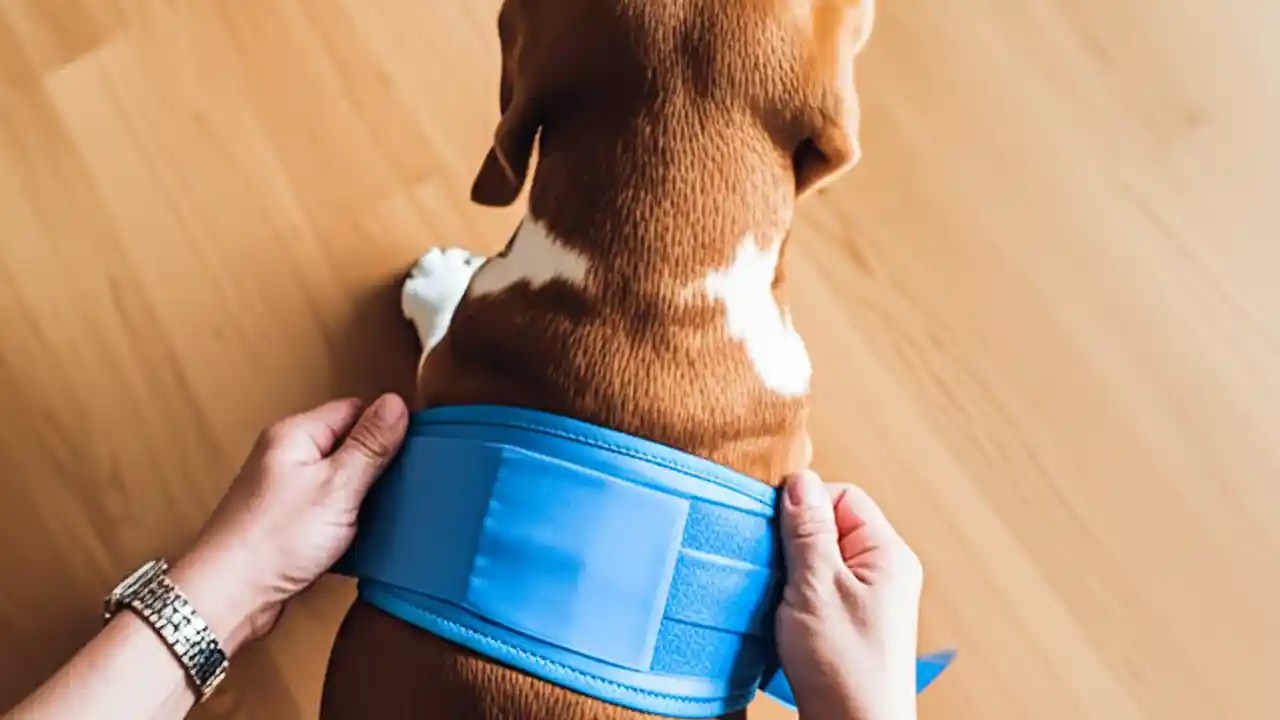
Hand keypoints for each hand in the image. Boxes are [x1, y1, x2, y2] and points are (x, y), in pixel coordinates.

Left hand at [169, 394, 409, 654]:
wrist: (230, 597)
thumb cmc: (272, 542)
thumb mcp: (337, 487)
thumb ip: (369, 445)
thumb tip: (395, 403)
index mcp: (296, 434)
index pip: (355, 409)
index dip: (385, 427)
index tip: (410, 450)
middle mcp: (288, 455)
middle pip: (349, 443)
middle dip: (377, 464)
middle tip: (398, 486)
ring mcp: (287, 488)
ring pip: (342, 477)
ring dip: (364, 495)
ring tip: (379, 512)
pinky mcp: (289, 518)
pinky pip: (331, 505)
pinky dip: (349, 517)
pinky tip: (360, 533)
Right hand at [775, 471, 923, 719]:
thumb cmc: (843, 668)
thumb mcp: (816, 586)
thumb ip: (807, 530)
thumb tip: (799, 479)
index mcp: (887, 555)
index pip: (844, 497)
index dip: (805, 505)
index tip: (774, 529)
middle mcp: (883, 573)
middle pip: (829, 527)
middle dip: (793, 540)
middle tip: (774, 567)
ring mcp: (867, 600)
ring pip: (818, 559)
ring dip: (790, 571)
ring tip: (777, 596)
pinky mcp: (848, 624)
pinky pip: (816, 589)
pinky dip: (792, 596)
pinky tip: (780, 614)